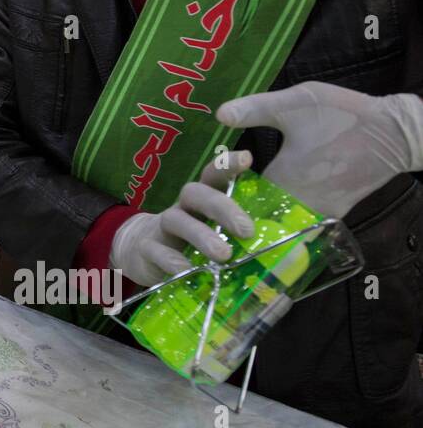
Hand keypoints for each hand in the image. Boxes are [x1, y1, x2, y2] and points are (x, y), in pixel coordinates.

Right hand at [110, 150, 255, 285]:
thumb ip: (242, 235)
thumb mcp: (214, 231)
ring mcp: (161, 227)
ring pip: (176, 220)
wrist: (139, 251)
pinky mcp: (145, 249)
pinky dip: (170, 259)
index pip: (214, 175)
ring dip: (200, 235)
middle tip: (246, 230)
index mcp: (202, 200)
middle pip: (196, 194)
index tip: (247, 158)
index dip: (227, 165)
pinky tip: (185, 269)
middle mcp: (182, 208)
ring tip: (223, 255)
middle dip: (221, 208)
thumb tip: (288, 246)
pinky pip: (154, 249)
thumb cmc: (190, 241)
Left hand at [217, 82, 422, 217]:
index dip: (223, 198)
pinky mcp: (334, 214)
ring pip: (279, 224)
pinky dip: (287, 218)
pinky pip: (301, 224)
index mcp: (281, 181)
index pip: (238, 202)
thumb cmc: (343, 116)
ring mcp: (318, 213)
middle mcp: (297, 204)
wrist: (395, 134)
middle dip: (238, 213)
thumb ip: (255, 109)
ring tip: (244, 205)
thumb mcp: (295, 102)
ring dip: (262, 217)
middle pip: (256, 219)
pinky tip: (277, 201)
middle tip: (219, 206)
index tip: (210, 195)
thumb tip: (219, 114)